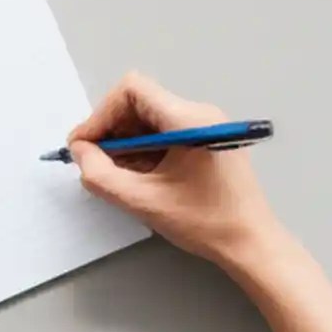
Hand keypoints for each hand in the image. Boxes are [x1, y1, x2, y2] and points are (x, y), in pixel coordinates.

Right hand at [67, 72, 279, 264]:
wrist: (250, 241)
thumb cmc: (205, 222)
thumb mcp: (144, 202)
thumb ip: (102, 175)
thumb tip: (80, 152)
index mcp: (189, 120)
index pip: (133, 90)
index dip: (101, 114)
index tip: (85, 146)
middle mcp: (199, 113)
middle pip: (140, 101)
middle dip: (112, 130)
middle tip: (95, 162)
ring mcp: (205, 124)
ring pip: (150, 117)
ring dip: (127, 142)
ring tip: (119, 174)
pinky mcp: (206, 138)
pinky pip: (165, 130)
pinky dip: (144, 148)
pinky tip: (140, 176)